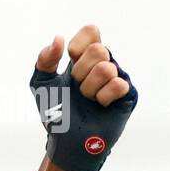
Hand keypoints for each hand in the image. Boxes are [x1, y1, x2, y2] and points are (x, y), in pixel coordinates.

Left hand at [29, 24, 137, 170]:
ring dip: (89, 88)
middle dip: (80, 72)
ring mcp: (117, 77)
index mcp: (84, 57)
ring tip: (87, 99)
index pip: (91, 31)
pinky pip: (118, 85)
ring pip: (106, 68)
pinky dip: (102, 97)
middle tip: (77, 87)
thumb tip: (59, 38)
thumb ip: (45, 59)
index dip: (79, 44)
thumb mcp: (41, 84)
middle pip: (99, 49)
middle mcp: (103, 63)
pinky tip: (100, 105)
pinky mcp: (127, 94)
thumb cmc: (55, 112)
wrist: (65, 139)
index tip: (70, 60)